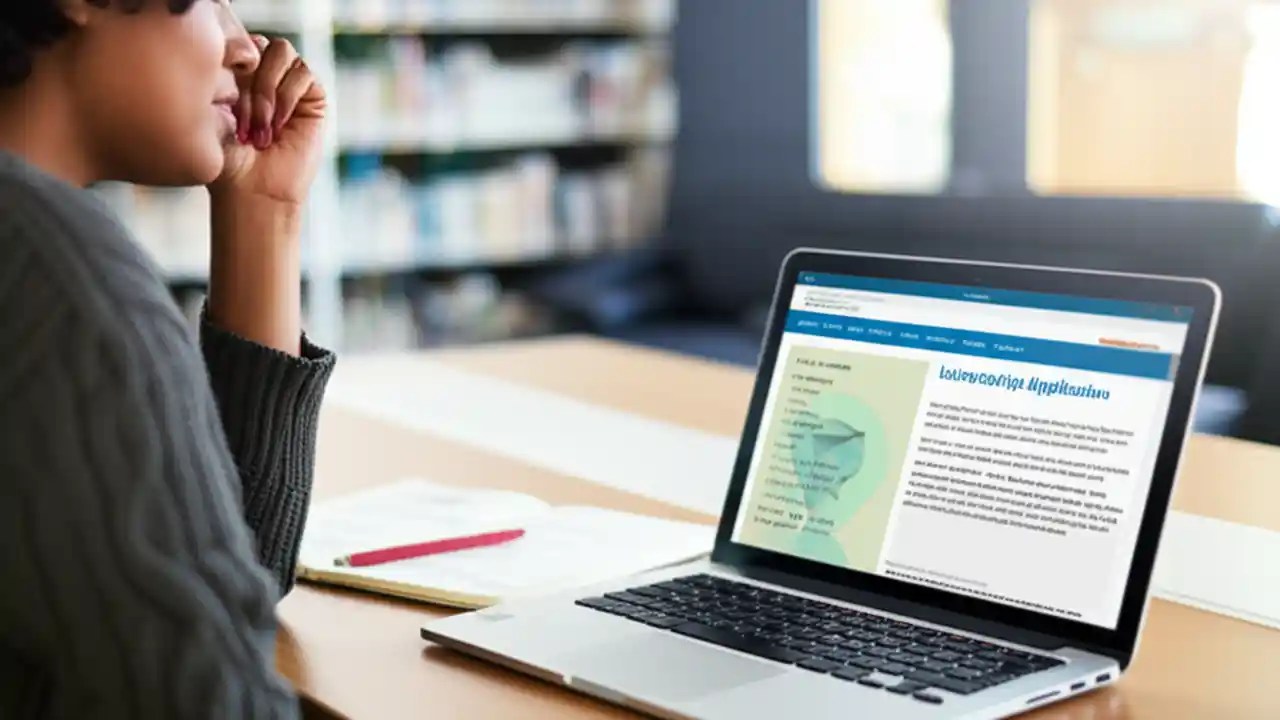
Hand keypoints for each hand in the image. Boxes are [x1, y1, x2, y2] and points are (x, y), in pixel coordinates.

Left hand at [211, 36, 325, 206]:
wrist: (253, 188)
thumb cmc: (228, 158)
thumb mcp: (213, 107)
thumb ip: (226, 70)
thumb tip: (243, 47)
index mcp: (237, 74)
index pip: (237, 42)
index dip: (230, 64)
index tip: (223, 103)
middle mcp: (264, 76)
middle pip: (259, 43)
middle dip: (248, 81)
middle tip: (242, 121)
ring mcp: (290, 86)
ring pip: (281, 53)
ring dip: (267, 90)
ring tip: (261, 127)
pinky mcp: (313, 99)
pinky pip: (303, 73)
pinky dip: (287, 96)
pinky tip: (279, 124)